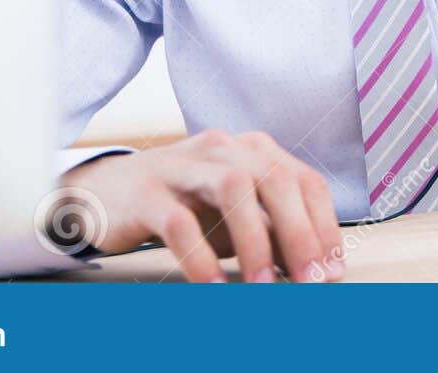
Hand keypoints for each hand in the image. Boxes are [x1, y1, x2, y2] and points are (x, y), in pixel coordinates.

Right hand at [56, 128, 344, 282]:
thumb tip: (314, 268)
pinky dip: (201, 258)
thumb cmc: (183, 204)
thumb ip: (272, 231)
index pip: (304, 181)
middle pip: (276, 180)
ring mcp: (183, 165)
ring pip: (234, 189)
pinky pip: (179, 222)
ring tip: (263, 288)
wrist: (105, 193)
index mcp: (253, 149)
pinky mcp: (146, 191)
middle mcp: (223, 148)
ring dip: (256, 243)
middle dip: (300, 234)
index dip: (325, 226)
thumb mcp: (234, 214)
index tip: (332, 270)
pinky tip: (214, 288)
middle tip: (309, 282)